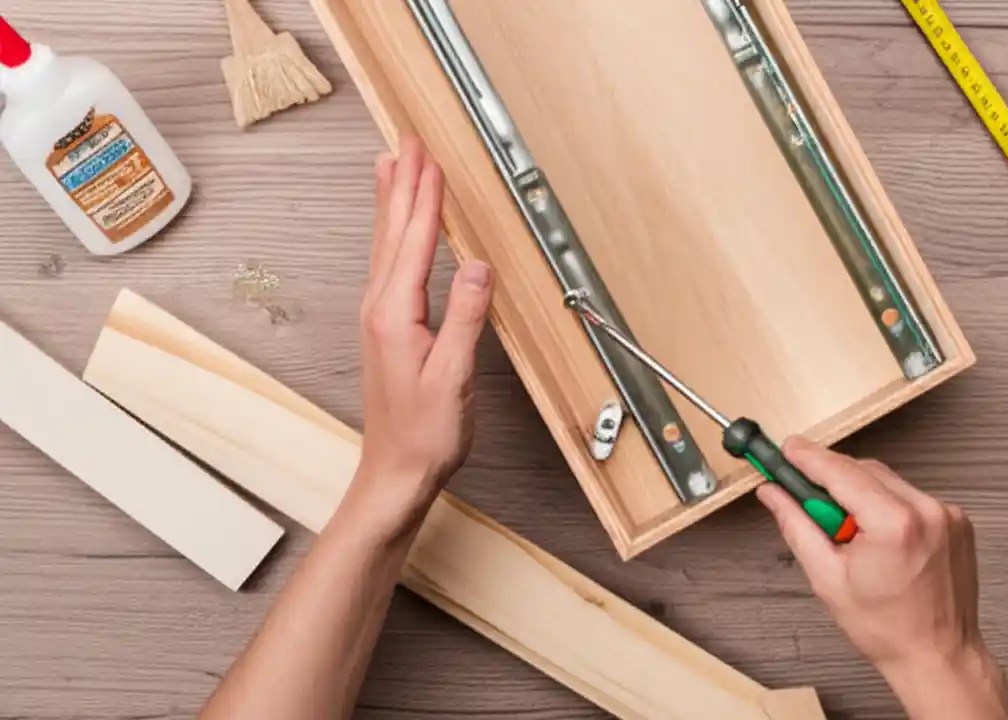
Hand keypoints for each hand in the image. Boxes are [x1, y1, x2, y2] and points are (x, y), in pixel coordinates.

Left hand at [352, 136, 493, 530]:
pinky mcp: (386, 330)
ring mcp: (379, 319)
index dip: (424, 196)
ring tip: (392, 167)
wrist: (394, 473)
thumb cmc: (425, 434)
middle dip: (402, 184)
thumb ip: (466, 318)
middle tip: (406, 142)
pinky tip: (398, 232)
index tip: (428, 156)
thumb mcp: (453, 377)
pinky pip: (388, 266)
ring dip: (393, 203)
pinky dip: (394, 235)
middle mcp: (379, 310)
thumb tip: (477, 264)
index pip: (413, 242)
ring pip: (385, 246)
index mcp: (395, 315)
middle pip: (392, 233)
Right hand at [757, 438, 1007, 718]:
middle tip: (803, 492)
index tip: (787, 449)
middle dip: (831, 477)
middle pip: (864, 470)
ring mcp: (947, 514)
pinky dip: (887, 505)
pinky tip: (877, 535)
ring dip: (860, 493)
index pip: (840, 472)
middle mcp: (926, 510)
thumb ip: (797, 526)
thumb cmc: (887, 628)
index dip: (808, 457)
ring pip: (887, 481)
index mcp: (894, 524)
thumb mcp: (827, 578)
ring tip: (847, 532)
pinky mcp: (957, 520)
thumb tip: (773, 494)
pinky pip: (910, 496)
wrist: (937, 656)